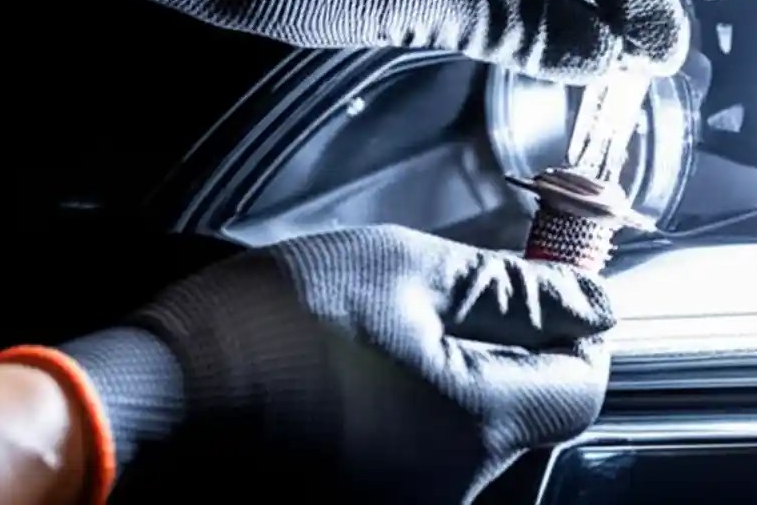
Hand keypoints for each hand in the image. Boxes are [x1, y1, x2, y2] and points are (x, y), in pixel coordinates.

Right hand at [25, 226, 614, 503]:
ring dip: (469, 380)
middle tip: (461, 300)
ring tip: (404, 333)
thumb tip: (591, 301)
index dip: (575, 331)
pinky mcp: (380, 502)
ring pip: (483, 436)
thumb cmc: (278, 325)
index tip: (545, 293)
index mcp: (476, 427)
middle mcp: (457, 488)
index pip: (584, 386)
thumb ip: (514, 291)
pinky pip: (435, 455)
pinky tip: (379, 374)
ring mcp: (416, 504)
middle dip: (516, 351)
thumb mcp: (408, 274)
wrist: (166, 393)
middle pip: (535, 415)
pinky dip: (428, 413)